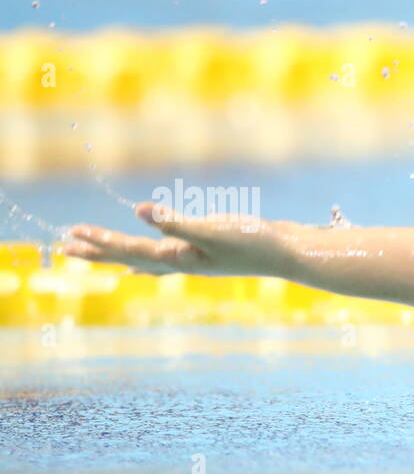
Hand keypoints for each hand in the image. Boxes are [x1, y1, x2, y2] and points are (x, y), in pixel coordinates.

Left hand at [64, 202, 301, 277]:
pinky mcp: (204, 250)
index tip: (72, 234)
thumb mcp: (214, 228)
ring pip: (144, 260)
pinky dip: (146, 257)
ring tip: (94, 255)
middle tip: (65, 248)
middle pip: (129, 258)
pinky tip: (144, 261)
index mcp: (179, 258)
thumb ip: (176, 221)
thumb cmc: (255, 241)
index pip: (130, 249)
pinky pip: (164, 255)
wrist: (288, 253)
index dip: (101, 241)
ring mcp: (193, 258)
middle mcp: (181, 262)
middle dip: (98, 252)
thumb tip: (140, 211)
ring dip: (116, 255)